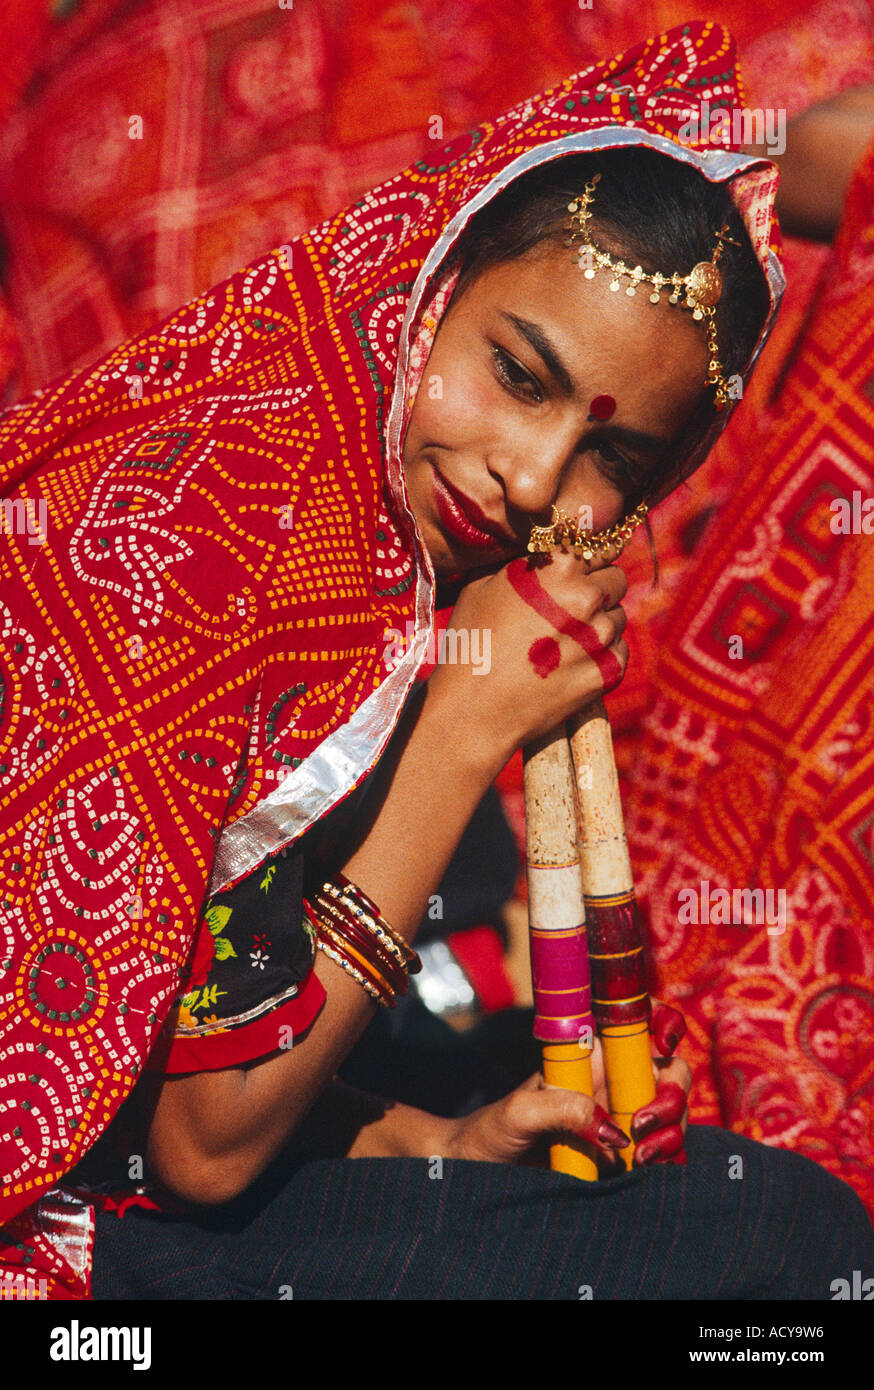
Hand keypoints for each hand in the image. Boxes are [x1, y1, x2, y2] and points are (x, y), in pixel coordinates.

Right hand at [426, 546, 628, 761]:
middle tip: (570, 609)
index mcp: (558, 565)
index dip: (589, 558)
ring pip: (618, 616)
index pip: (599, 546)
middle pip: (616, 579)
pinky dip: (603, 654)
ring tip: (563, 642)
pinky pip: (620, 650)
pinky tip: (570, 664)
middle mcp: (586, 596)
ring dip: (600, 624)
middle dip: (598, 590)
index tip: (583, 569)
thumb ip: (524, 560)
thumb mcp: (483, 584)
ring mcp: (601, 635)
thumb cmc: (471, 643)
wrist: (473, 709)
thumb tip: (545, 547)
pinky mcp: (609, 670)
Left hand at [441, 1000, 690, 1173]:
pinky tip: (645, 1172)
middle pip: (669, 1072)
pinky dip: (667, 1162)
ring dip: (672, 1133)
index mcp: (589, 1057)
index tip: (665, 1041)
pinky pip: (664, 1154)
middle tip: (642, 1125)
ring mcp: (621, 1120)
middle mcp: (612, 1083)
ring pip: (672, 1115)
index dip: (662, 1021)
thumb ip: (563, 1109)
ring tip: (641, 1158)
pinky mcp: (624, 1158)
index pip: (636, 1025)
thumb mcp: (520, 1113)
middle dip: (672, 1094)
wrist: (476, 1176)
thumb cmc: (491, 1131)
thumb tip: (615, 1131)